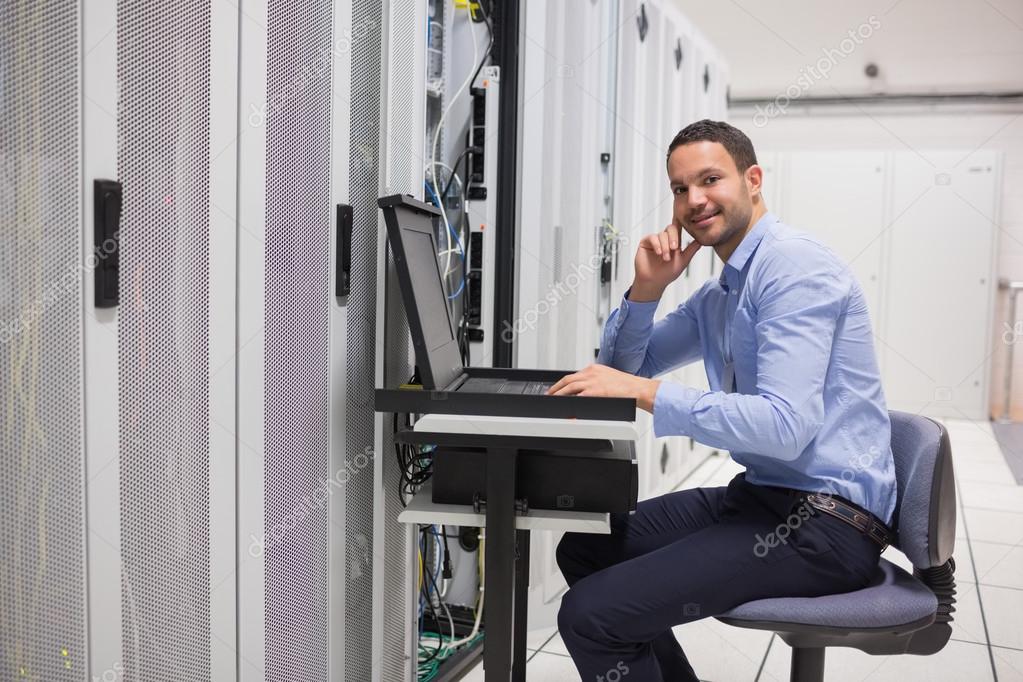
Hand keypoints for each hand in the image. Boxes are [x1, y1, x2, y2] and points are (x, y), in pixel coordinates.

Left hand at [546, 363, 660, 412]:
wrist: (637, 389)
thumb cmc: (626, 386)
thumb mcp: (608, 377)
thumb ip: (596, 381)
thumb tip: (586, 391)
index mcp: (594, 369)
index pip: (574, 375)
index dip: (563, 382)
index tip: (558, 387)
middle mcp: (591, 373)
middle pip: (568, 379)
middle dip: (556, 387)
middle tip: (550, 394)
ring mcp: (592, 382)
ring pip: (569, 386)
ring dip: (559, 394)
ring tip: (552, 399)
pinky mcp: (595, 391)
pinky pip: (578, 397)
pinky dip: (570, 402)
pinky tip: (565, 406)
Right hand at [631, 220, 701, 301]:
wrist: (654, 282)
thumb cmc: (667, 273)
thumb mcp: (683, 260)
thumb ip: (692, 249)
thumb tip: (702, 240)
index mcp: (674, 241)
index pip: (678, 228)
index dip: (681, 221)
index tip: (684, 216)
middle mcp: (664, 239)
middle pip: (671, 229)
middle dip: (674, 238)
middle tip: (675, 249)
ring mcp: (655, 240)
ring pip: (662, 235)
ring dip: (665, 246)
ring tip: (665, 258)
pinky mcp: (645, 242)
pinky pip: (652, 237)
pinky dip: (657, 244)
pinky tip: (659, 253)